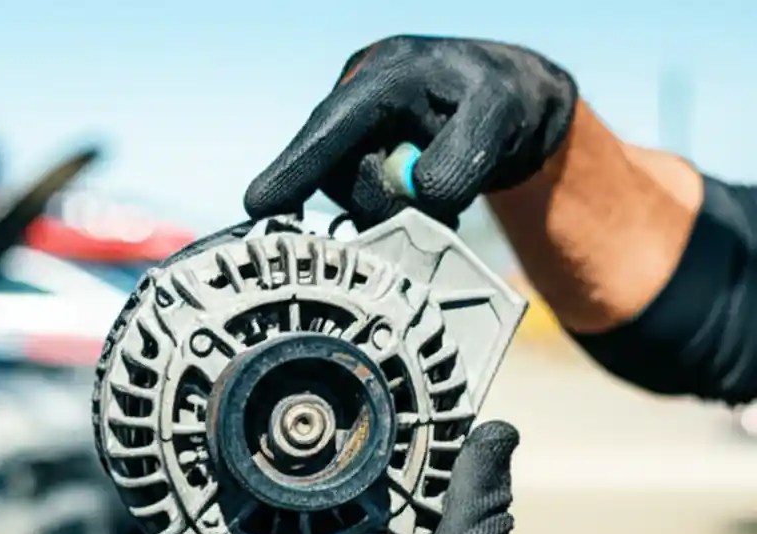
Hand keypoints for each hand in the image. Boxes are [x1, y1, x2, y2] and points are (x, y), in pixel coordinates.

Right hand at [244, 35, 577, 227]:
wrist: (517, 100)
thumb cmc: (510, 97)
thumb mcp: (503, 116)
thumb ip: (463, 155)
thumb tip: (419, 194)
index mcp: (389, 74)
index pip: (330, 126)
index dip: (294, 167)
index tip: (259, 205)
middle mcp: (360, 98)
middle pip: (339, 171)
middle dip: (382, 204)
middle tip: (442, 216)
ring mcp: (357, 130)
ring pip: (351, 193)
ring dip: (394, 211)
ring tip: (445, 203)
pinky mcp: (361, 155)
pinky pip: (362, 200)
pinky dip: (394, 212)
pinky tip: (427, 201)